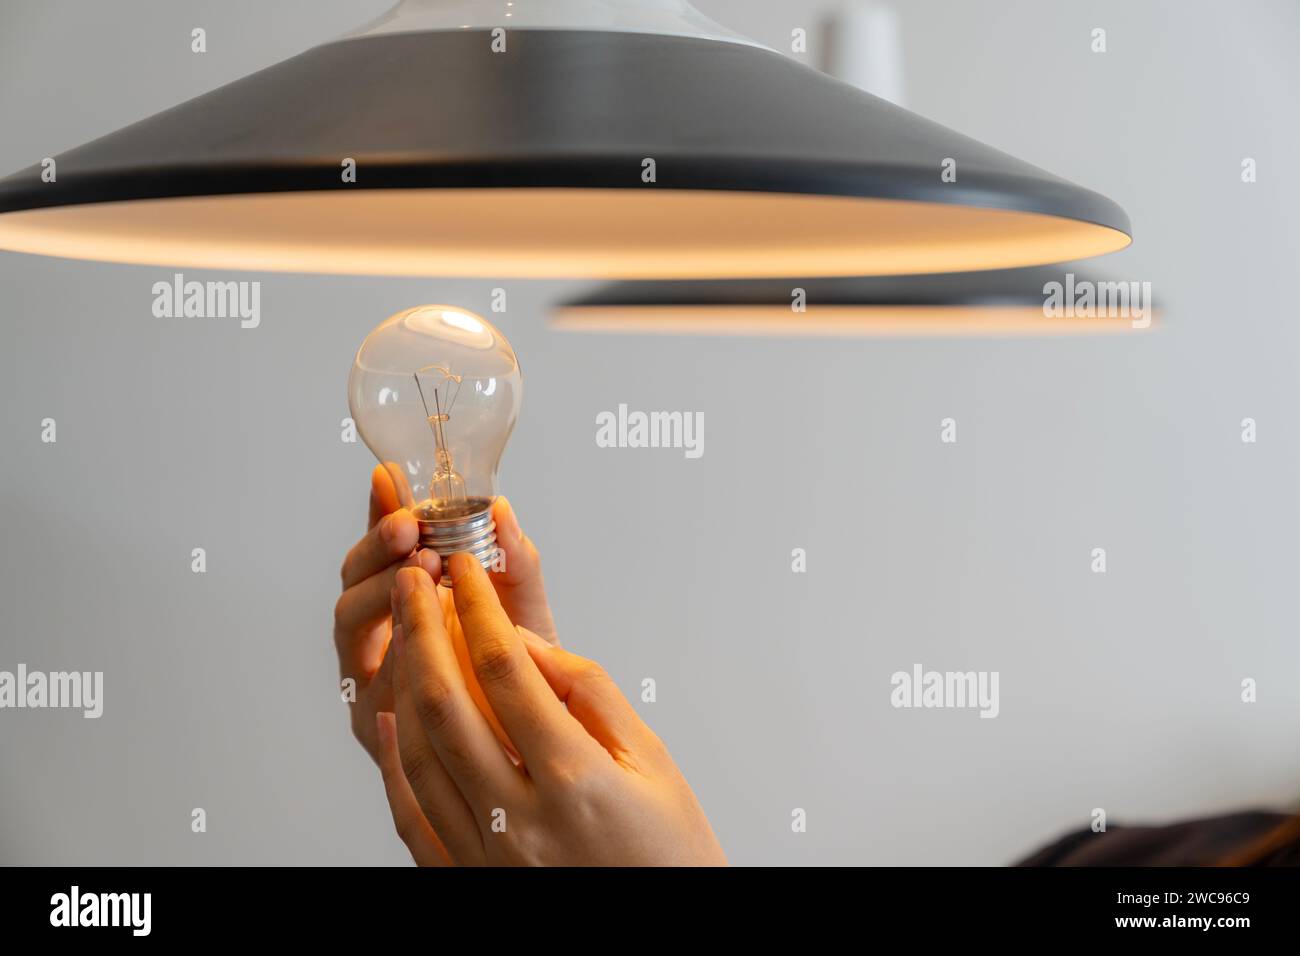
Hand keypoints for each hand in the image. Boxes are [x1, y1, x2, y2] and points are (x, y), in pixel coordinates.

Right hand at [335, 464, 557, 762]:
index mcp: (401, 599)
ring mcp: (369, 681)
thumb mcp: (521, 604)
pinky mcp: (376, 729)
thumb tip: (501, 509)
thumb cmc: (522, 667)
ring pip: (350, 629)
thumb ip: (512, 558)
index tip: (390, 478)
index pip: (379, 546)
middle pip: (353, 582)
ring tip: (417, 571)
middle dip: (377, 551)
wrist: (538, 739)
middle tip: (409, 529)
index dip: (379, 510)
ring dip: (379, 594)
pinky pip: (368, 688)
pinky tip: (410, 636)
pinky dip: (389, 657)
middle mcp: (376, 638)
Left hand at [375, 556, 726, 866]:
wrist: (665, 937)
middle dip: (422, 629)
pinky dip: (392, 761)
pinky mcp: (465, 882)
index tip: (466, 567)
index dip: (478, 608)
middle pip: (446, 704)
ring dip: (403, 684)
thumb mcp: (652, 762)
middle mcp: (519, 820)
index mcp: (574, 780)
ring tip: (405, 634)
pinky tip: (389, 717)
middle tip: (415, 578)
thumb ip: (588, 695)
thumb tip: (523, 643)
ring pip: (417, 755)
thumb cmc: (670, 854)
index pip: (505, 671)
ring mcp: (485, 856)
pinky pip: (411, 816)